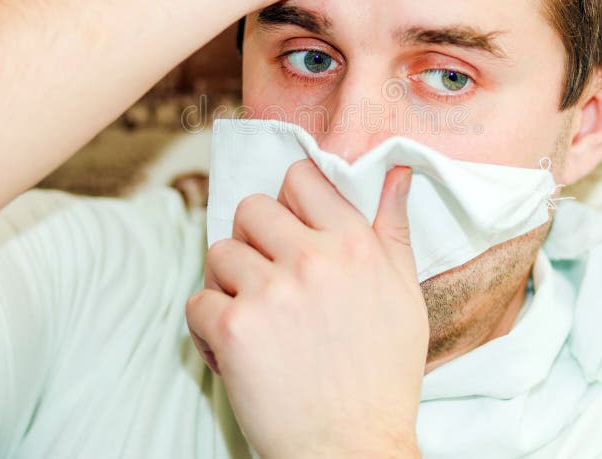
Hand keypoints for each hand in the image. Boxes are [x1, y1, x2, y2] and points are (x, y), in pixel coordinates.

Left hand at [185, 162, 427, 457]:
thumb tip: (397, 172)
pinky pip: (197, 302)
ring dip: (229, 283)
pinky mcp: (234, 331)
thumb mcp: (405, 293)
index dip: (289, 199)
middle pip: (250, 209)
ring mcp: (270, 293)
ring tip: (254, 318)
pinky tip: (235, 348)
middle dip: (253, 239)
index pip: (300, 178)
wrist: (355, 448)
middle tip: (267, 275)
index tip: (289, 227)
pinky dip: (207, 325)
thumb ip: (394, 227)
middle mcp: (311, 259)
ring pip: (219, 253)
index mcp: (353, 244)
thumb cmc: (384, 373)